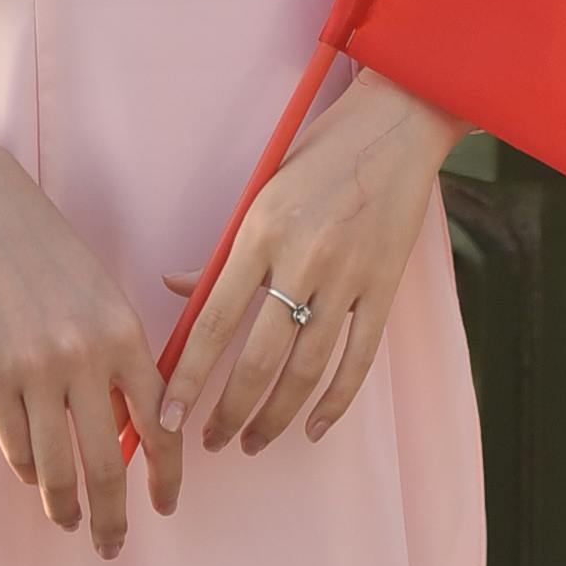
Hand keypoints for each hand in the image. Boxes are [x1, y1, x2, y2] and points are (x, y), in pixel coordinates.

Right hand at [0, 135, 183, 556]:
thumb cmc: (52, 257)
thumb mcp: (104, 299)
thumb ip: (121, 362)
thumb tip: (131, 437)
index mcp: (125, 334)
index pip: (159, 425)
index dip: (165, 476)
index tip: (164, 506)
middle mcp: (85, 357)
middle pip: (107, 465)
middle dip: (114, 516)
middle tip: (113, 544)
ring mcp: (35, 369)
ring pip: (58, 469)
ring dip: (66, 508)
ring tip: (71, 523)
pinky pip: (17, 448)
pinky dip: (30, 472)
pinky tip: (37, 479)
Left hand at [157, 70, 464, 455]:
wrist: (396, 124)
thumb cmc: (318, 154)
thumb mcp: (260, 190)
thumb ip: (225, 249)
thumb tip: (178, 292)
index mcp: (260, 230)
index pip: (213, 320)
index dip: (189, 376)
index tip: (169, 415)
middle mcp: (302, 257)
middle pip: (259, 358)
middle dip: (230, 410)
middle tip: (211, 441)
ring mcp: (348, 276)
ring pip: (307, 369)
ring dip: (276, 415)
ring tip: (253, 441)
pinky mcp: (384, 287)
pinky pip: (358, 359)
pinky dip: (335, 401)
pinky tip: (314, 426)